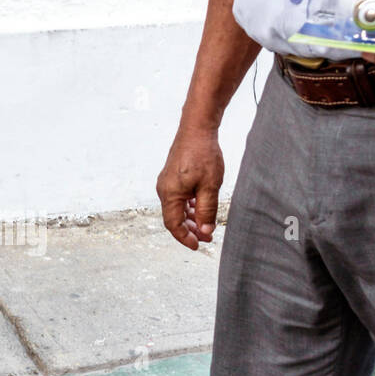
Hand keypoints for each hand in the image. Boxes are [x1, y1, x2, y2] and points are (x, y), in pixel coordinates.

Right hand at [156, 126, 224, 249]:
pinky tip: (201, 208)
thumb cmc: (203, 154)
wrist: (197, 128)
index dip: (185, 238)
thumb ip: (207, 211)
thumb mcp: (210, 186)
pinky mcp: (172, 176)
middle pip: (174, 218)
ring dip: (191, 219)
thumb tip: (205, 231)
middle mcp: (164, 189)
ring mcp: (167, 182)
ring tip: (206, 225)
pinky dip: (189, 207)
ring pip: (177, 208)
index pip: (173, 225)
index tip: (197, 246)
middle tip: (206, 238)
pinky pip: (178, 198)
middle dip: (190, 230)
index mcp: (170, 194)